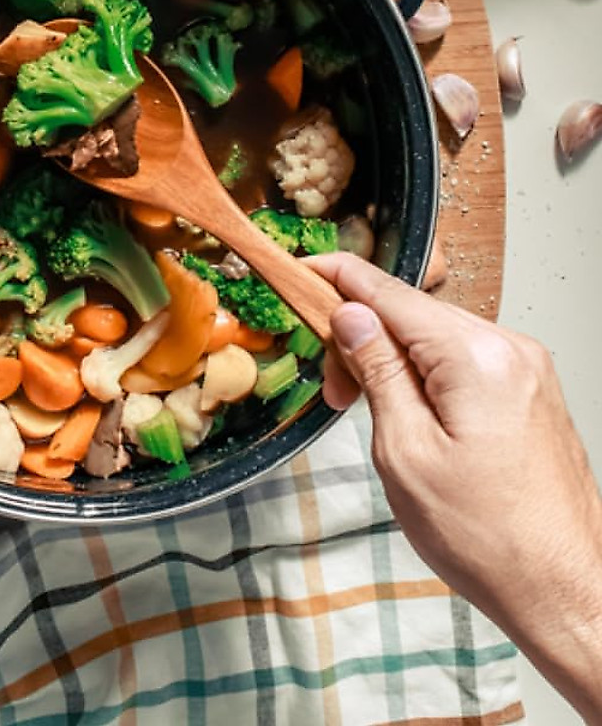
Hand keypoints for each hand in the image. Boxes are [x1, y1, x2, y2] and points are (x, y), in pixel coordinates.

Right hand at [310, 253, 601, 720]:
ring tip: (368, 411)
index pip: (389, 292)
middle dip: (361, 338)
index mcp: (476, 357)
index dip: (337, 277)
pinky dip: (424, 375)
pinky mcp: (531, 393)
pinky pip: (463, 360)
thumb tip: (352, 316)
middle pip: (411, 313)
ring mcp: (526, 369)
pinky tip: (407, 412)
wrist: (563, 591)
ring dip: (391, 361)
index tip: (299, 272)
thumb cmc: (487, 537)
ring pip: (435, 338)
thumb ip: (377, 372)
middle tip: (333, 389)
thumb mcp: (405, 452)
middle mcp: (509, 350)